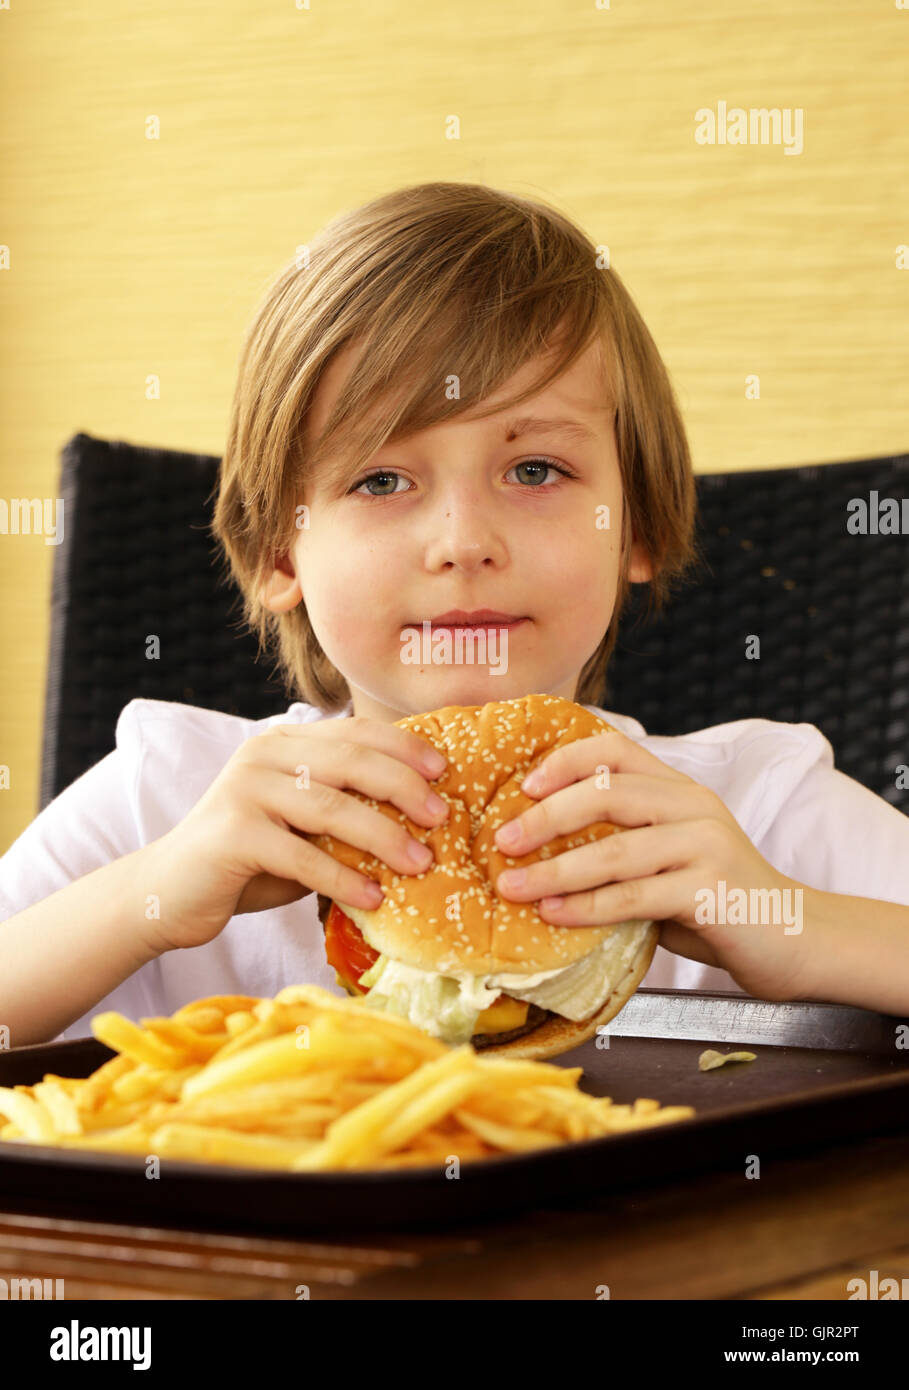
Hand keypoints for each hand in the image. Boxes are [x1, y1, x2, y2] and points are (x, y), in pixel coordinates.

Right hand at [142, 716, 448, 953]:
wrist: (169, 891)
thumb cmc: (250, 860)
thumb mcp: (302, 826)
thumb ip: (345, 810)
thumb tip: (422, 819)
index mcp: (284, 741)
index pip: (354, 732)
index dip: (403, 748)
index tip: (444, 771)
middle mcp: (263, 755)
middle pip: (350, 762)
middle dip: (403, 788)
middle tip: (441, 818)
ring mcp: (244, 791)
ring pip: (330, 808)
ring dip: (383, 837)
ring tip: (421, 863)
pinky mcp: (233, 834)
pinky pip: (302, 856)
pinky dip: (343, 878)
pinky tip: (373, 898)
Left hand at [492, 728, 815, 1002]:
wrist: (794, 940)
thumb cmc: (717, 903)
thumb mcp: (667, 860)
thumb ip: (621, 847)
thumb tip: (537, 854)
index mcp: (680, 789)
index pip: (616, 750)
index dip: (565, 761)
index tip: (523, 786)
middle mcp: (693, 806)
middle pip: (606, 792)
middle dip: (545, 817)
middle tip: (503, 840)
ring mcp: (705, 845)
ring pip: (614, 849)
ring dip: (554, 870)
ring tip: (513, 886)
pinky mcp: (710, 890)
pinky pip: (634, 896)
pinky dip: (586, 906)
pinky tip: (554, 914)